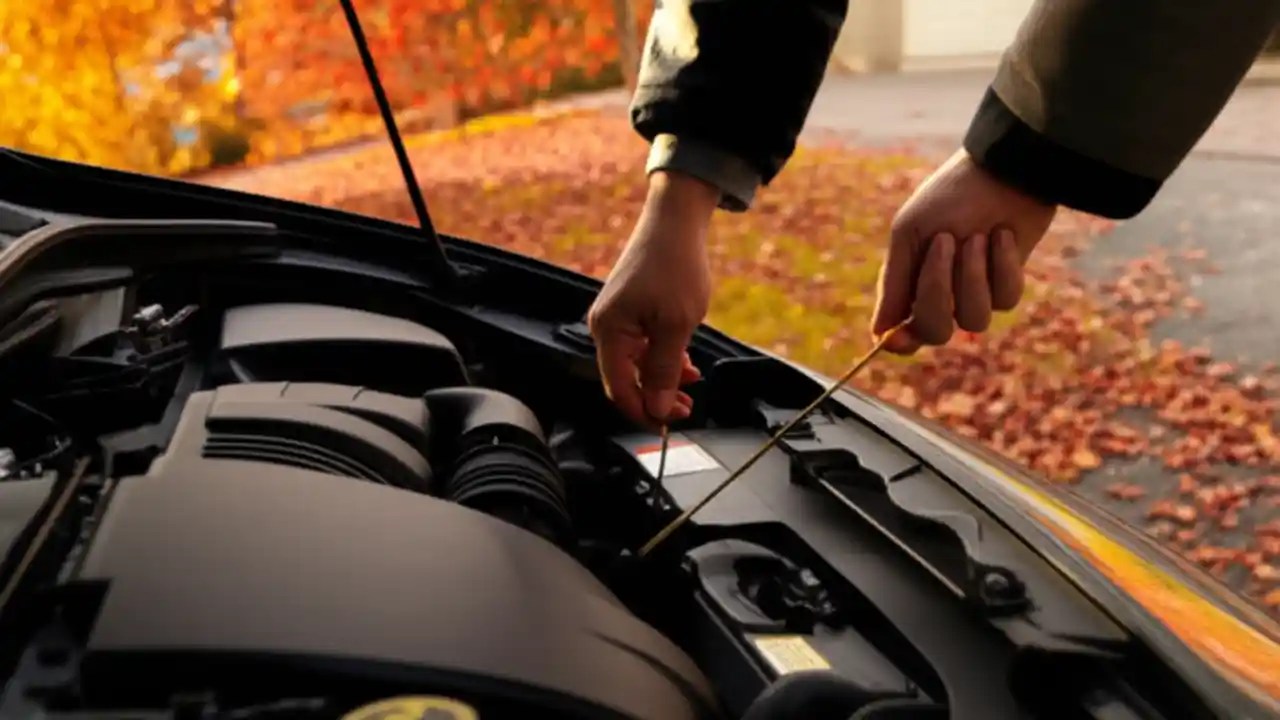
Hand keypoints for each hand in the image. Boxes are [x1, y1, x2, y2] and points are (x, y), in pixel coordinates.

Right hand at [588, 171, 718, 426]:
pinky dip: (663, 358)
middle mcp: (605, 327)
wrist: (676, 221)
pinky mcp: (630, 312)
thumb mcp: (677, 325)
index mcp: (609, 331)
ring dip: (663, 377)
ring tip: (691, 382)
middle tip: (686, 407)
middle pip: (626, 380)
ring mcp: (616, 319)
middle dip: (656, 397)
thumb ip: (664, 369)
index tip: (669, 424)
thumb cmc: (674, 264)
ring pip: (637, 365)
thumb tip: (657, 406)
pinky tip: (685, 362)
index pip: (618, 389)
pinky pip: (642, 347)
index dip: (643, 412)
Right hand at [871, 148, 1057, 353]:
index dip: (900, 341)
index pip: (902, 334)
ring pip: (974, 319)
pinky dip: (1002, 263)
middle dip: (938, 289)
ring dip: (973, 272)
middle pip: (935, 332)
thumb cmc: (948, 196)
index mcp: (910, 285)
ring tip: (978, 234)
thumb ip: (895, 283)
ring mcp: (975, 294)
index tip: (898, 334)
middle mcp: (941, 296)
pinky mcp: (1007, 285)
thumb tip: (879, 333)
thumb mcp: (910, 233)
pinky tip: (1002, 234)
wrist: (1002, 171)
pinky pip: (1005, 298)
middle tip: (945, 241)